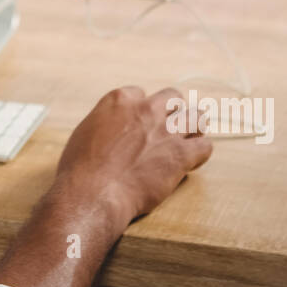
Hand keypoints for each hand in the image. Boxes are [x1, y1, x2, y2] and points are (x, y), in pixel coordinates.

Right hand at [55, 86, 212, 232]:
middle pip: (173, 98)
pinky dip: (200, 153)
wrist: (93, 192)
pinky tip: (192, 161)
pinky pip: (205, 147)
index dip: (142, 109)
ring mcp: (166, 131)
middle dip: (173, 111)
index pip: (140, 93)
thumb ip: (105, 123)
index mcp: (120, 100)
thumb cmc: (81, 168)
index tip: (141, 122)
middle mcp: (146, 109)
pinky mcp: (180, 155)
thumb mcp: (86, 131)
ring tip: (191, 138)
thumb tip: (111, 130)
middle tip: (169, 127)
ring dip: (194, 127)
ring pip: (197, 117)